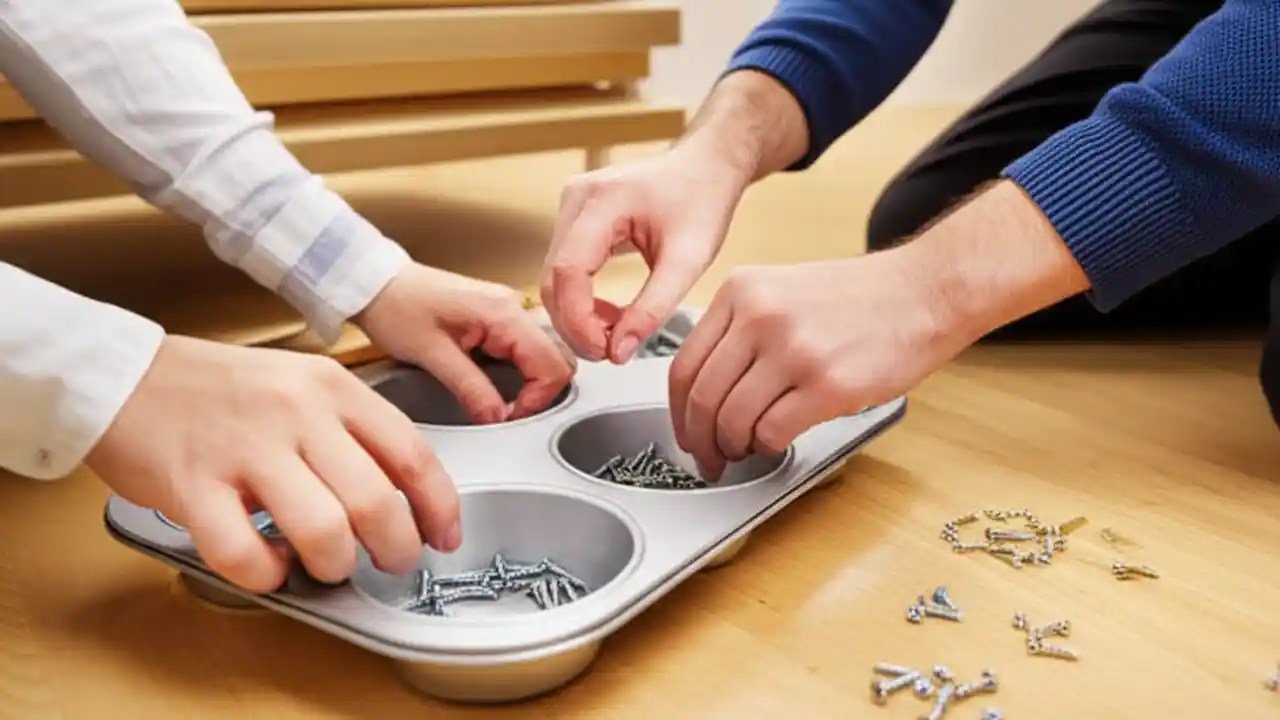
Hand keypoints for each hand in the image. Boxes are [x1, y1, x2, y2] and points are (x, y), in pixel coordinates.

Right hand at [87, 336, 460, 593]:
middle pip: (376, 501)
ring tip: (326, 564)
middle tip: (387, 561)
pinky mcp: (193, 484)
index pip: (412, 453)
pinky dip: (264, 574)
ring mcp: (245, 448)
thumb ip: (350, 431)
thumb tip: (399, 495)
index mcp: (332, 388)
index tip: (443, 537)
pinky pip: (243, 551)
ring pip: (322, 530)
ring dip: (334, 564)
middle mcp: (297, 413)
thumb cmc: (218, 390)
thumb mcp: (301, 384)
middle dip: (394, 548)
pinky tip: (267, 564)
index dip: (439, 506)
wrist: (124, 376)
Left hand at [357, 264, 574, 422]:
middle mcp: (512, 307)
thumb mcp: (431, 355)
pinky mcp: (498, 316)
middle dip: (542, 391)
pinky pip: (527, 348)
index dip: (538, 397)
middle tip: (510, 411)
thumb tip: (498, 417)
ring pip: (546, 353)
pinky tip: (496, 383)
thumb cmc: (396, 307)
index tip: (510, 416)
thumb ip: (471, 389)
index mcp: (502, 312)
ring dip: (533, 381)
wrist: (375, 283)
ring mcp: (508, 310)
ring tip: (502, 400)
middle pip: (558, 357)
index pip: (550, 362)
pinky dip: (521, 371)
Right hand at [540, 144, 748, 363]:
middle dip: (576, 324)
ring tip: (616, 334)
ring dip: (578, 315)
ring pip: (554, 277)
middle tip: (610, 352)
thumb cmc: (702, 200)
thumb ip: (654, 307)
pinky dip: (581, 299)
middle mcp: (576, 199)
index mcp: (602, 201)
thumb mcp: (689, 260)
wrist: (706, 166)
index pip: (568, 271)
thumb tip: (621, 351)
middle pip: (553, 278)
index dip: (579, 321)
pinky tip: (610, 313)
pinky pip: (564, 269)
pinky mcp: (574, 218)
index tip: (605, 352)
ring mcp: (571, 206)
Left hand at [669, 255, 975, 479]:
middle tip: (708, 458)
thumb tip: (705, 391)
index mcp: (741, 291)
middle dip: (700, 440)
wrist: (923, 292)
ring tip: (744, 451)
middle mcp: (760, 316)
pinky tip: (776, 441)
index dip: (678, 413)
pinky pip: (773, 431)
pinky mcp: (827, 385)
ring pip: (733, 420)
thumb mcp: (781, 290)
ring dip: (733, 447)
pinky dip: (767, 445)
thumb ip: (739, 329)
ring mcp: (793, 350)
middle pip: (702, 397)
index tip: (685, 433)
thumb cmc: (858, 299)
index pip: (683, 365)